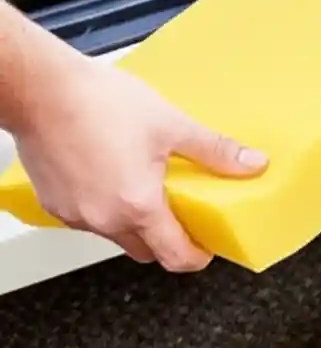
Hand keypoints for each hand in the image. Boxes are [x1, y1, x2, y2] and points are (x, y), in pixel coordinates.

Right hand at [12, 57, 267, 272]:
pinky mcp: (54, 204)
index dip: (198, 257)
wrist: (41, 90)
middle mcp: (103, 219)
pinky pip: (90, 220)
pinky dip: (108, 208)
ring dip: (137, 222)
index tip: (209, 247)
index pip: (175, 257)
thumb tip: (251, 163)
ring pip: (116, 236)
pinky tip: (117, 176)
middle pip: (146, 250)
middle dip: (169, 239)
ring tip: (152, 187)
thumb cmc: (99, 104)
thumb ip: (214, 151)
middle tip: (186, 212)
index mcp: (137, 206)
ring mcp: (75, 215)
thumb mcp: (171, 125)